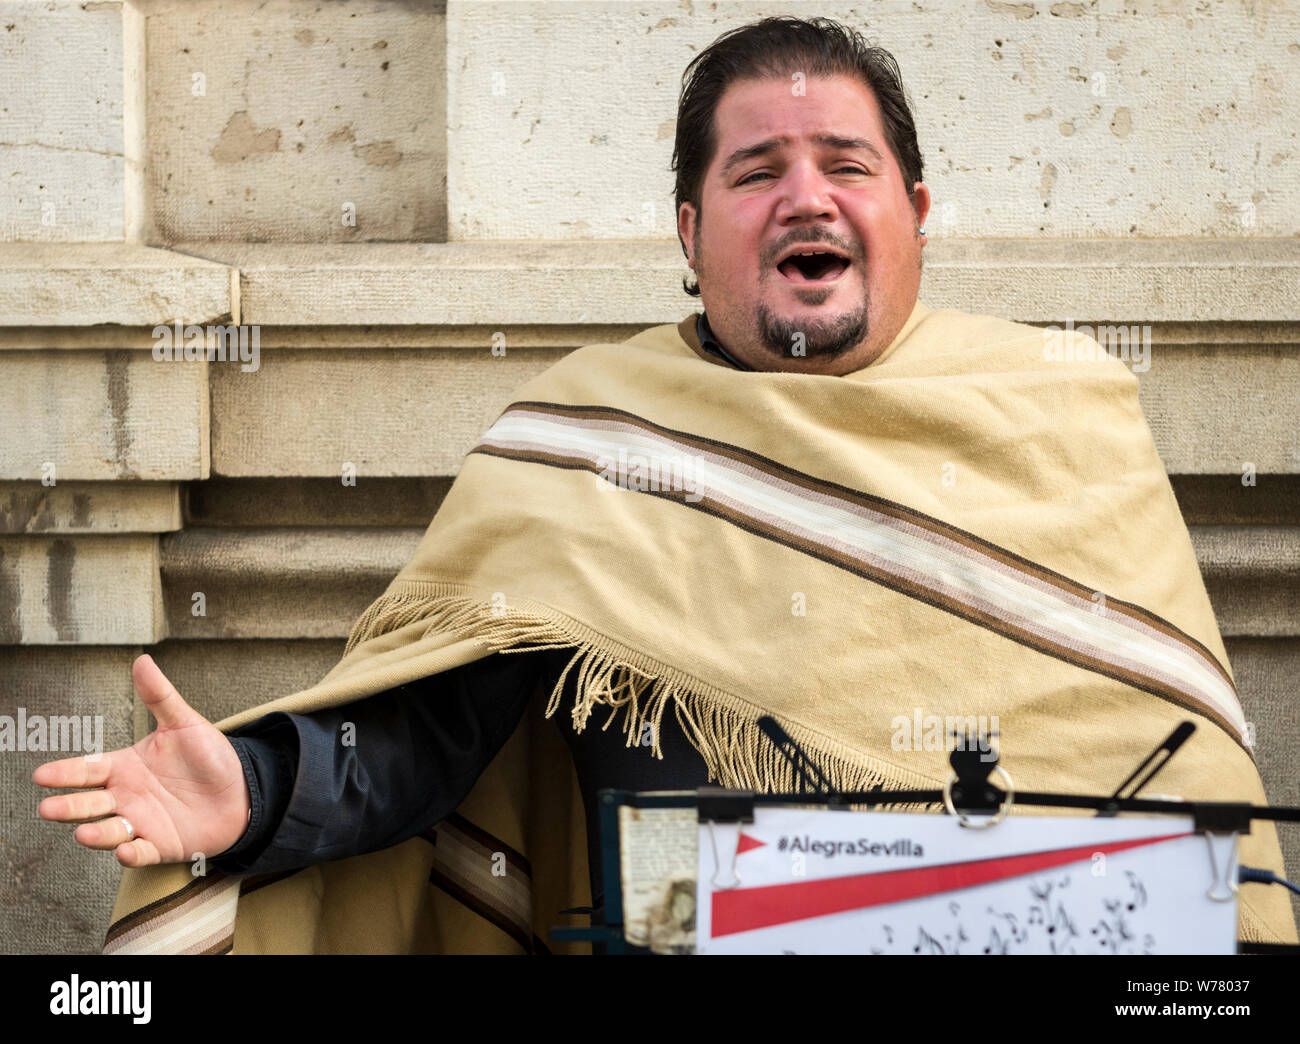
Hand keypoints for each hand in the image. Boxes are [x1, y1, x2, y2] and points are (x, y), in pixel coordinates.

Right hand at [32, 654, 250, 867]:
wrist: (242, 789)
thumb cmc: (209, 756)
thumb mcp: (184, 723)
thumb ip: (160, 696)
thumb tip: (142, 660)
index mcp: (125, 767)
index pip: (88, 769)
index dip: (65, 773)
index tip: (41, 774)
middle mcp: (126, 797)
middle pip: (90, 803)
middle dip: (68, 807)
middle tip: (48, 808)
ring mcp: (141, 823)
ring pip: (109, 831)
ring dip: (95, 833)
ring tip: (83, 831)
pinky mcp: (160, 845)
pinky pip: (141, 852)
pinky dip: (131, 854)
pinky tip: (125, 850)